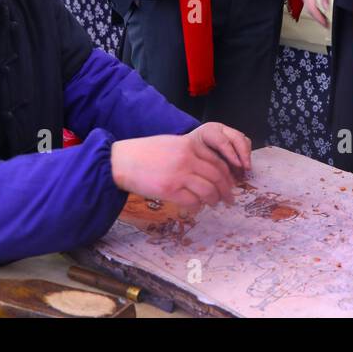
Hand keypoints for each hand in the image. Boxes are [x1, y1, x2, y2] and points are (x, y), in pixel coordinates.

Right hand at [109, 126, 243, 209]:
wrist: (121, 161)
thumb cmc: (145, 153)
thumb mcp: (172, 144)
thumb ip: (191, 153)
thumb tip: (209, 169)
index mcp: (190, 144)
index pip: (218, 161)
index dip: (228, 175)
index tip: (231, 184)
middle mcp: (187, 158)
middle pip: (217, 176)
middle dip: (226, 190)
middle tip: (229, 199)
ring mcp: (179, 175)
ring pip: (208, 190)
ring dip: (214, 200)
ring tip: (215, 204)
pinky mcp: (170, 190)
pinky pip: (192, 201)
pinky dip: (198, 206)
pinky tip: (197, 207)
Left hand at [189, 121, 252, 178]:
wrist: (191, 147)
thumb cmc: (192, 154)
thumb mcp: (195, 158)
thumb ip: (207, 165)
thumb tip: (220, 179)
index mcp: (208, 132)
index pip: (222, 140)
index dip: (231, 153)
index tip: (238, 165)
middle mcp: (220, 130)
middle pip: (236, 138)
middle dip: (243, 153)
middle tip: (246, 168)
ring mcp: (229, 132)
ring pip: (243, 140)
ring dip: (246, 155)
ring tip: (246, 170)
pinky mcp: (235, 138)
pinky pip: (246, 144)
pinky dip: (246, 156)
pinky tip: (243, 167)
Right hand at [296, 0, 331, 26]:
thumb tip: (326, 7)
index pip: (312, 7)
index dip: (318, 17)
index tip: (324, 23)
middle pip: (309, 9)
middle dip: (317, 18)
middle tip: (325, 24)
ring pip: (307, 7)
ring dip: (315, 14)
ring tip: (324, 20)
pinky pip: (307, 3)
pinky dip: (313, 9)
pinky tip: (319, 12)